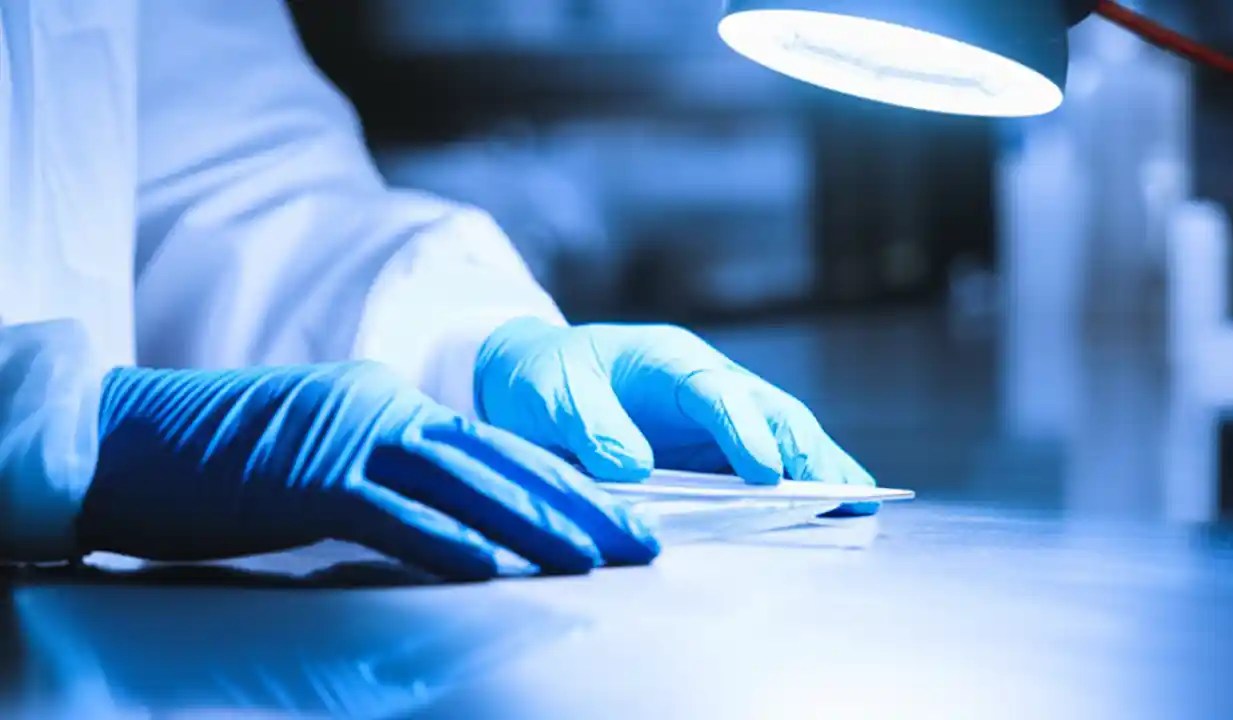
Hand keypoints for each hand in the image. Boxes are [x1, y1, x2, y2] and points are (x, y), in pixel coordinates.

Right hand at [77, 362, 658, 579]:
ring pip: (465, 483)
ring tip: (595, 561)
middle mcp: (384, 408)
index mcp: (391, 402)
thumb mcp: (324, 457)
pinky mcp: (309, 477)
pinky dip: (447, 544)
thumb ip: (388, 476)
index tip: (619, 522)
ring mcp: (348, 438)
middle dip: (581, 506)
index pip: (497, 447)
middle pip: (503, 460)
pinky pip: (393, 515)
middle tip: (645, 544)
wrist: (127, 437)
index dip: (565, 486)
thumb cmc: (223, 459)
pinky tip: (494, 573)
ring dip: (535, 524)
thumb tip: (451, 524)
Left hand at [475, 319, 878, 513]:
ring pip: (779, 431)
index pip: (715, 392)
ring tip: (859, 499)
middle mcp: (704, 382)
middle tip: (836, 488)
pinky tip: (837, 500)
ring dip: (818, 463)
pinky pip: (767, 458)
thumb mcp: (551, 395)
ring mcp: (715, 414)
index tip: (764, 471)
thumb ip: (589, 425)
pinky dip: (801, 477)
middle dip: (803, 447)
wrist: (530, 375)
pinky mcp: (713, 445)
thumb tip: (630, 467)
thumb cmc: (542, 377)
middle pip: (767, 408)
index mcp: (667, 360)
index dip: (742, 431)